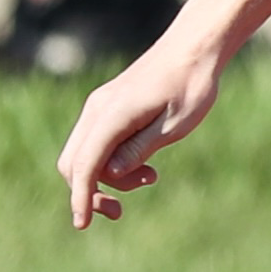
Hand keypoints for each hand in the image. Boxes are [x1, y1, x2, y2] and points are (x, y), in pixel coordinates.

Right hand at [56, 29, 222, 229]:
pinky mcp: (109, 105)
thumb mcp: (173, 125)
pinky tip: (142, 163)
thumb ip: (138, 150)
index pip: (85, 164)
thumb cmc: (192, 84)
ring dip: (107, 175)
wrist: (196, 46)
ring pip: (84, 153)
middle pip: (75, 163)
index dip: (81, 197)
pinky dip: (110, 159)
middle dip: (91, 191)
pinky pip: (97, 141)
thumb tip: (109, 175)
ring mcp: (100, 105)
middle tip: (122, 210)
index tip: (82, 224)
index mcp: (112, 114)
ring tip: (151, 176)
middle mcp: (98, 109)